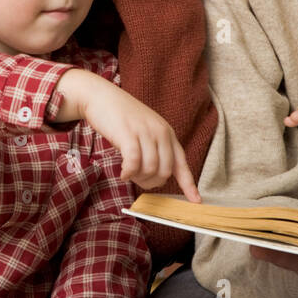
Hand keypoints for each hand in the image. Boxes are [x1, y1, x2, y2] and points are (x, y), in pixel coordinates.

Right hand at [55, 69, 201, 201]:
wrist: (102, 96)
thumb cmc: (121, 118)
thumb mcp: (146, 130)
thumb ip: (155, 148)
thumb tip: (158, 176)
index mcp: (167, 133)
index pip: (182, 163)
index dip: (189, 185)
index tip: (195, 201)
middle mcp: (160, 132)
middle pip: (165, 172)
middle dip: (151, 183)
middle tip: (137, 179)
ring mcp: (145, 133)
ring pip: (150, 170)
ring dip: (138, 179)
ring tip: (128, 173)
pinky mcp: (129, 134)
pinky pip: (134, 163)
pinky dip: (128, 173)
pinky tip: (122, 173)